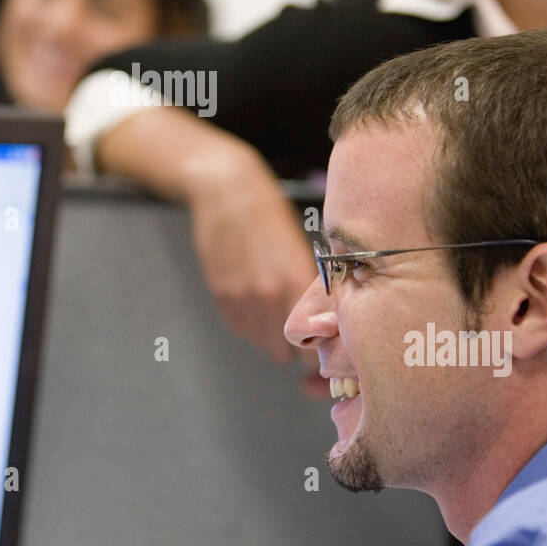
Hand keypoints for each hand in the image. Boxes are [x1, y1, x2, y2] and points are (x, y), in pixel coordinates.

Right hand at [187, 146, 317, 362]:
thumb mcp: (302, 245)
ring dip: (272, 335)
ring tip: (278, 309)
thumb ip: (312, 286)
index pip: (313, 341)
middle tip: (302, 328)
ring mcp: (241, 298)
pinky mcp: (221, 295)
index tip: (321, 343)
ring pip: (263, 343)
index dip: (319, 347)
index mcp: (297, 281)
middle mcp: (269, 295)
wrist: (226, 191)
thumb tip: (325, 319)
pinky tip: (257, 299)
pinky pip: (241, 328)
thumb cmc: (270, 212)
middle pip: (286, 353)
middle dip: (296, 345)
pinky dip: (251, 322)